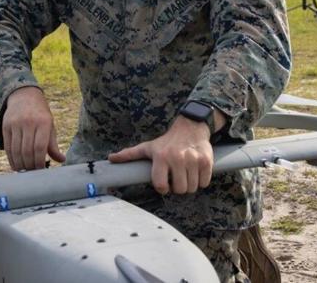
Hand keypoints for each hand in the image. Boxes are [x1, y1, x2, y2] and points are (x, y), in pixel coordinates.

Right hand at [3, 86, 65, 170]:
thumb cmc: (40, 114)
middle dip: (30, 165)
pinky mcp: (6, 126)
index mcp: (44, 122)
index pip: (40, 147)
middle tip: (32, 173)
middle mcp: (29, 122)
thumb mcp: (50, 125)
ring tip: (25, 171)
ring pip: (16, 150)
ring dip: (20, 164)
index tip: (41, 170)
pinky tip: (16, 165)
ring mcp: (16, 124)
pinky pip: (8, 146)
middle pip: (27, 150)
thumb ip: (53, 144)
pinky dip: (11, 159)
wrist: (24, 96)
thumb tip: (61, 160)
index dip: (39, 162)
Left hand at [109, 113, 223, 194]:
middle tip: (176, 178)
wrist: (190, 127)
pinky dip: (201, 181)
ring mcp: (193, 159)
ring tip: (185, 174)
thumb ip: (129, 154)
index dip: (163, 188)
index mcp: (161, 157)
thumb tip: (110, 159)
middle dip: (178, 187)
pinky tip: (195, 171)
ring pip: (192, 188)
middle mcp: (177, 158)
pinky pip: (205, 183)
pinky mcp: (206, 160)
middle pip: (180, 189)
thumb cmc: (166, 142)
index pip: (161, 185)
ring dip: (190, 185)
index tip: (164, 183)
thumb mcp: (148, 147)